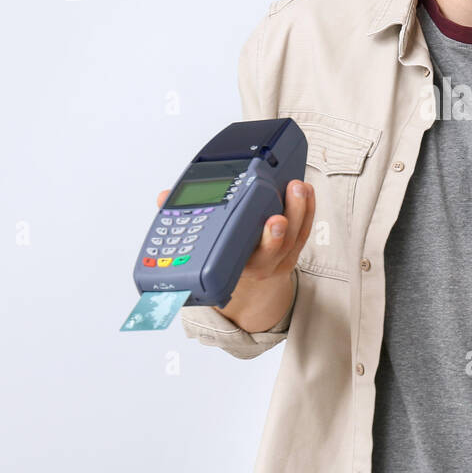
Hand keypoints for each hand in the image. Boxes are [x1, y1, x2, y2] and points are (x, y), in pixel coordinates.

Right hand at [154, 179, 315, 326]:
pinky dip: (308, 211)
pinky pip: (304, 231)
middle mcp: (260, 265)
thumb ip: (181, 218)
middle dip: (277, 235)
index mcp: (235, 266)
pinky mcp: (294, 248)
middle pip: (274, 250)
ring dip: (298, 213)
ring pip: (294, 238)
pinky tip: (307, 191)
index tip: (267, 224)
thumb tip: (164, 197)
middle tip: (280, 216)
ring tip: (297, 188)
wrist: (249, 284)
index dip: (256, 243)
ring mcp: (280, 258)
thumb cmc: (224, 256)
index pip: (244, 258)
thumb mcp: (200, 245)